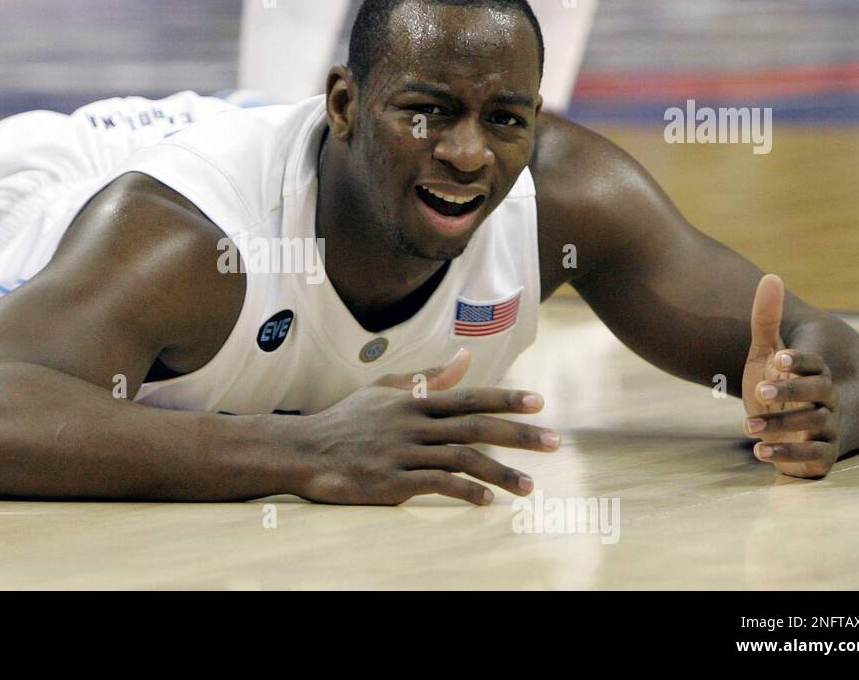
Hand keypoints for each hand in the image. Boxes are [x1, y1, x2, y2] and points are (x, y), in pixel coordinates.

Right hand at [293, 349, 558, 504]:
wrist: (303, 451)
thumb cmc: (346, 421)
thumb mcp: (384, 391)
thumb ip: (426, 378)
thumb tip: (464, 358)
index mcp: (413, 401)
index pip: (468, 396)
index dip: (506, 398)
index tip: (540, 403)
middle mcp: (413, 424)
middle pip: (475, 427)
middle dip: (518, 435)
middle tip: (554, 442)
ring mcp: (402, 453)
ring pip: (461, 459)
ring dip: (499, 472)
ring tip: (530, 486)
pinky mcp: (390, 482)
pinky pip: (435, 485)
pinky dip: (464, 491)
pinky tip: (486, 501)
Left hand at [741, 274, 840, 477]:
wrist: (784, 429)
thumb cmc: (773, 388)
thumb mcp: (764, 355)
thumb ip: (766, 320)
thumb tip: (770, 277)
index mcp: (815, 375)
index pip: (815, 364)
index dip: (799, 361)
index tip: (777, 358)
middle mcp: (826, 400)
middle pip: (818, 393)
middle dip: (790, 391)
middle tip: (757, 390)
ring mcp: (827, 428)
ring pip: (814, 423)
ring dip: (780, 425)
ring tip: (746, 426)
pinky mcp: (822, 455)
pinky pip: (813, 455)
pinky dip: (788, 454)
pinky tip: (759, 451)